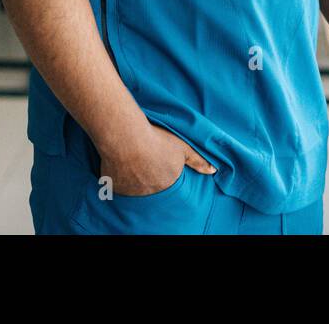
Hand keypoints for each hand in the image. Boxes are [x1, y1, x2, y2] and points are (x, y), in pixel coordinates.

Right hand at [94, 121, 216, 197]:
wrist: (126, 138)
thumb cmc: (155, 139)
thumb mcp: (182, 147)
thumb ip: (198, 160)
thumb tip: (213, 171)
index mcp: (167, 183)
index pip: (166, 181)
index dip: (160, 169)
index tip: (155, 159)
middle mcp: (150, 191)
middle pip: (150, 185)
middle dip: (147, 174)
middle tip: (143, 158)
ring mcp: (132, 191)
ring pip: (134, 187)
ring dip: (133, 177)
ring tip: (131, 158)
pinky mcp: (115, 188)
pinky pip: (117, 185)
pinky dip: (118, 176)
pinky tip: (119, 162)